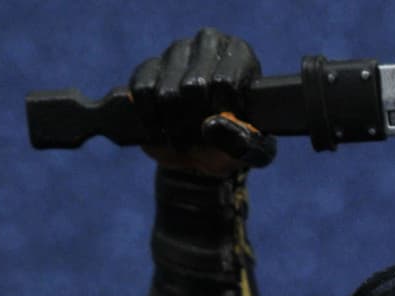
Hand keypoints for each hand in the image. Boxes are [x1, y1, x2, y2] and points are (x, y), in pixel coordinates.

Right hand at [130, 28, 276, 174]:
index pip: (224, 82)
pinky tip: (160, 129)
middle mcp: (208, 43)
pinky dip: (149, 118)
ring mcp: (176, 51)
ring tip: (183, 135)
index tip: (224, 125)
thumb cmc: (233, 143)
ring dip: (173, 125)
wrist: (201, 152)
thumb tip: (211, 124)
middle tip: (201, 134)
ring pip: (167, 93)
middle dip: (195, 121)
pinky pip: (142, 91)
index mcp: (240, 54)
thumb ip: (243, 142)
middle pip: (194, 86)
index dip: (221, 112)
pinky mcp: (148, 66)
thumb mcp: (252, 151)